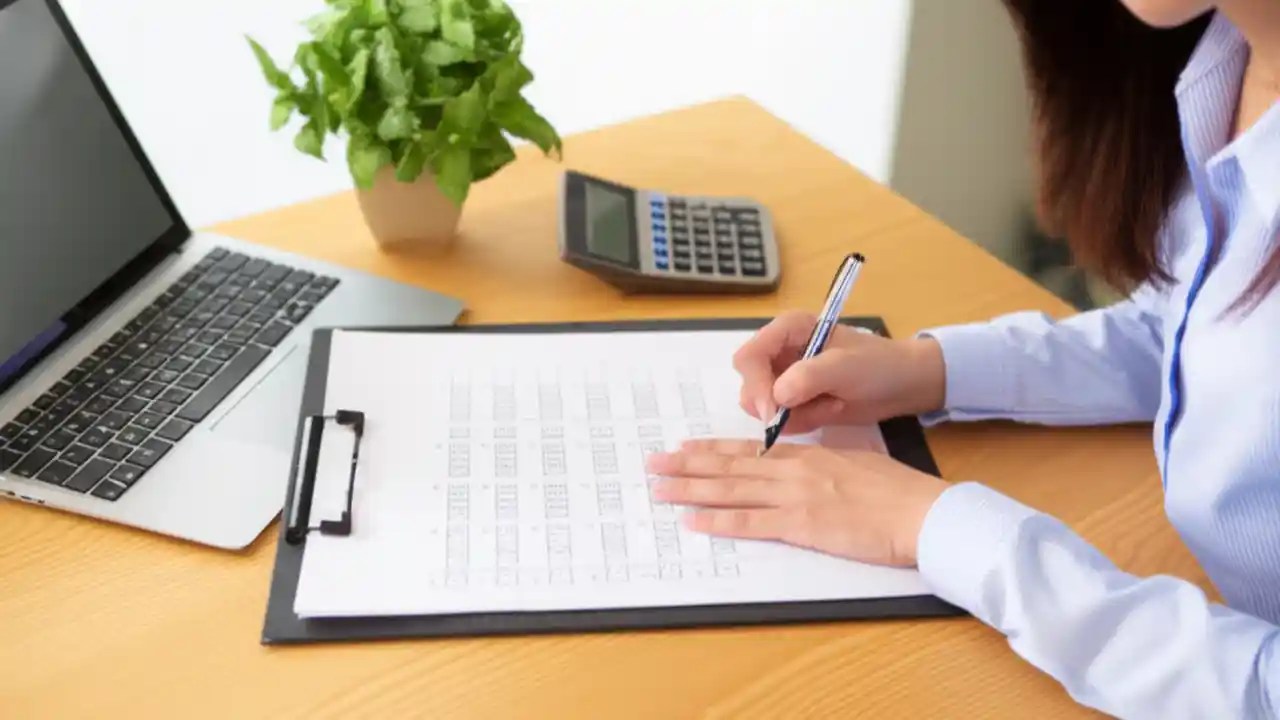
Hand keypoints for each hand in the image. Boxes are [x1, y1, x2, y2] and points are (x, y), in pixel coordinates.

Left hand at [645, 438, 947, 566]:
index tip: (685, 447)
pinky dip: (719, 522)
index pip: (750, 451)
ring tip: (660, 489)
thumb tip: (813, 472)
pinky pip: (750, 522)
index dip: (713, 450)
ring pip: (731, 490)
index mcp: (809, 456)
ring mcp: (795, 496)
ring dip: (691, 490)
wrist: (920, 510)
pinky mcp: (801, 525)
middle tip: (654, 464)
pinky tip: (693, 522)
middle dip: (687, 466)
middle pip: (730, 467)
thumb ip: (828, 466)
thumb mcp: (858, 465)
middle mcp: (794, 471)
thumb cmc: (899, 493)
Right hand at [733, 311, 945, 433]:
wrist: (903, 386)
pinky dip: (806, 421)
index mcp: (787, 330)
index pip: (748, 357)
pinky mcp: (794, 401)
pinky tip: (831, 409)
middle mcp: (779, 353)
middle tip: (815, 408)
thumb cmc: (878, 365)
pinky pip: (782, 420)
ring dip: (797, 414)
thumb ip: (809, 377)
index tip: (772, 412)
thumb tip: (776, 396)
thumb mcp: (846, 367)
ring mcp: (785, 379)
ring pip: (764, 408)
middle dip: (779, 405)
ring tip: (831, 404)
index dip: (755, 384)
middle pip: (750, 385)